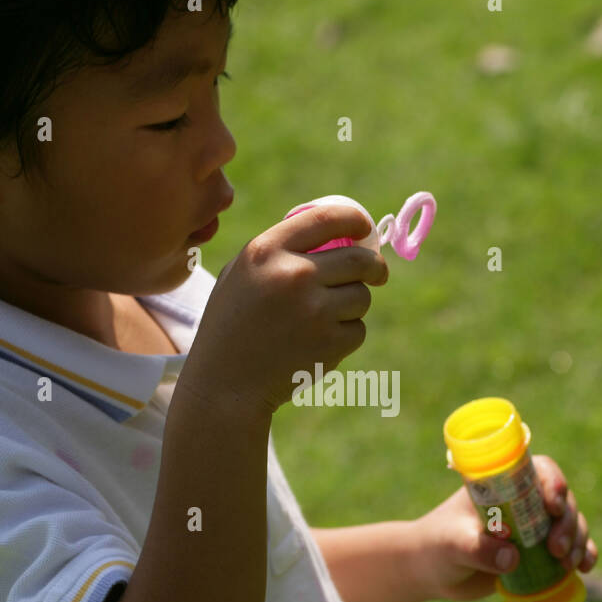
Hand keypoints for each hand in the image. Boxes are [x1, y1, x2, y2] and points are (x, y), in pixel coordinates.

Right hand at [180, 205, 388, 416]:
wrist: (225, 384)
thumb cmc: (232, 326)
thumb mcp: (241, 275)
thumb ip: (280, 250)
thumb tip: (337, 235)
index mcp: (267, 251)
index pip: (328, 217)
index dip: (356, 220)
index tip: (364, 230)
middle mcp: (293, 275)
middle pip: (359, 259)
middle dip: (375, 266)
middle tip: (376, 274)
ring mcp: (314, 310)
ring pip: (362, 296)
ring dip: (352, 306)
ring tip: (321, 320)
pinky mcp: (330, 342)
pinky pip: (358, 330)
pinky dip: (346, 336)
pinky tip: (316, 345)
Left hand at [409, 454, 597, 601]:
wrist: (432, 572)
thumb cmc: (437, 546)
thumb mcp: (452, 544)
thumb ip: (477, 549)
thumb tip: (512, 558)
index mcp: (503, 486)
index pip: (539, 470)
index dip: (554, 483)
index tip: (554, 506)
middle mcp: (524, 502)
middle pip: (563, 500)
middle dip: (568, 522)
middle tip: (555, 548)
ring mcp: (535, 527)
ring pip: (572, 524)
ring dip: (577, 540)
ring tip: (566, 564)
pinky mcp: (540, 552)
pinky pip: (572, 548)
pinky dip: (583, 555)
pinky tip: (584, 568)